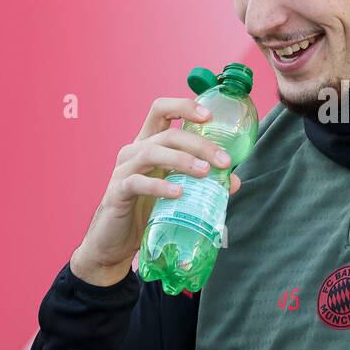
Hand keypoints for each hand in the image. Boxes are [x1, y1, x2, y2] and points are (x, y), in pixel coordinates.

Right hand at [70, 96, 239, 286]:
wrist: (115, 242)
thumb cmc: (147, 211)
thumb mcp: (178, 191)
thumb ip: (203, 183)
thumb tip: (234, 180)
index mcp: (149, 144)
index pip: (162, 111)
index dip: (184, 107)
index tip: (209, 116)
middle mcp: (134, 151)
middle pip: (167, 134)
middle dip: (199, 144)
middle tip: (223, 161)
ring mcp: (123, 170)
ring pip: (151, 152)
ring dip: (182, 160)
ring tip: (205, 172)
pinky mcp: (117, 192)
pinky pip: (137, 182)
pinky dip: (160, 186)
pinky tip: (178, 192)